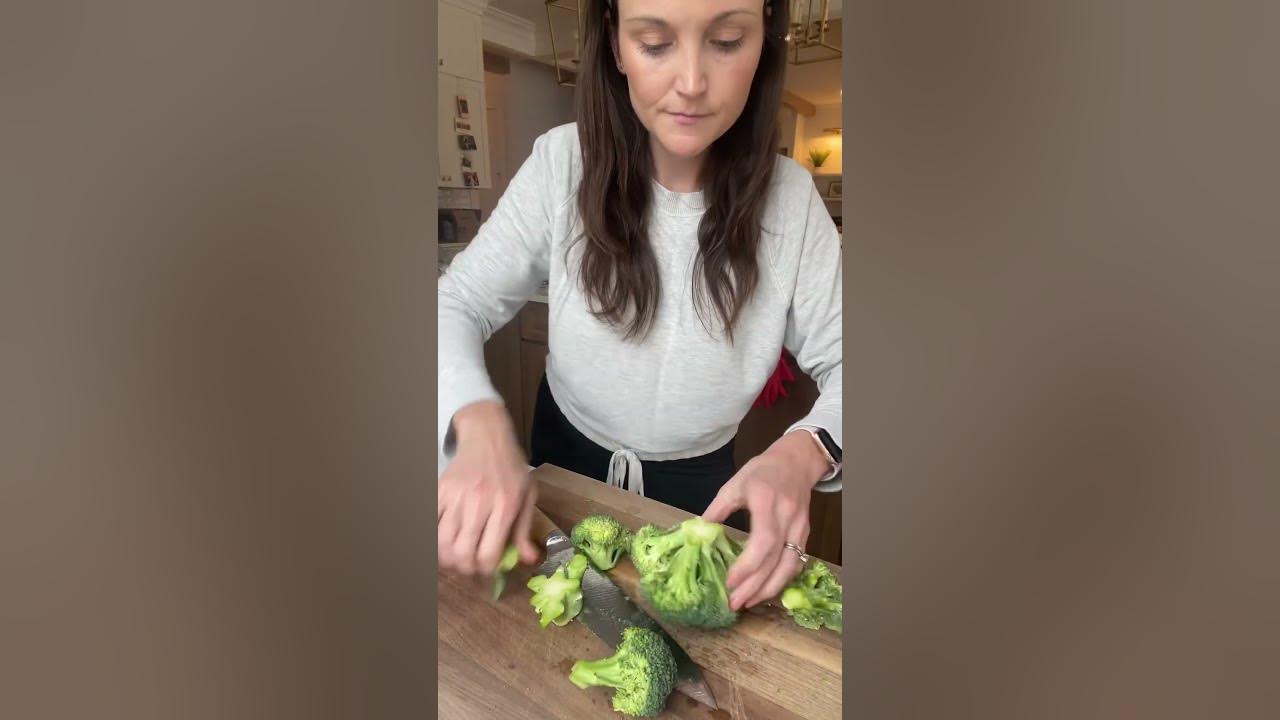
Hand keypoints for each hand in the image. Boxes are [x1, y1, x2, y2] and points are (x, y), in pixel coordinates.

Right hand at [438, 401, 539, 575]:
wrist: (487, 436)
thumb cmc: (511, 468)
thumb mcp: (528, 495)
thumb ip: (525, 530)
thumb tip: (528, 560)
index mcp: (506, 505)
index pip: (488, 553)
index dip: (485, 570)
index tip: (487, 569)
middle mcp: (480, 502)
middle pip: (462, 552)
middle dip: (465, 568)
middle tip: (470, 566)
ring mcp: (457, 495)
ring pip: (442, 542)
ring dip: (447, 558)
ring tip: (455, 557)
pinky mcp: (440, 489)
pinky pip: (430, 523)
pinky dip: (433, 538)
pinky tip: (442, 541)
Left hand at [702, 430, 828, 609]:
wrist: (797, 461)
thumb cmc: (762, 471)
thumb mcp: (734, 484)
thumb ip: (717, 510)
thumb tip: (698, 533)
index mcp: (766, 501)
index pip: (763, 541)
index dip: (747, 566)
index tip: (729, 582)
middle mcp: (787, 517)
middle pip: (775, 560)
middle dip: (754, 586)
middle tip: (734, 604)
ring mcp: (799, 527)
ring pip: (790, 567)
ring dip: (769, 589)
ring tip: (748, 603)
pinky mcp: (805, 534)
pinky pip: (795, 563)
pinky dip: (780, 579)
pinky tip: (764, 590)